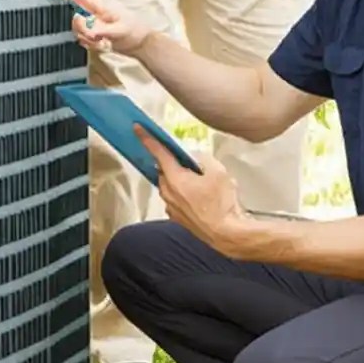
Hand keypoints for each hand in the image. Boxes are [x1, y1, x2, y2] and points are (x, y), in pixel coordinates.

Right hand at [50, 0, 152, 55]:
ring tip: (104, 42)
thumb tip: (87, 29)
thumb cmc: (135, 31)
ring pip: (79, 31)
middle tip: (96, 37)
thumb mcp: (119, 30)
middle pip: (76, 18)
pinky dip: (91, 45)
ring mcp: (95, 24)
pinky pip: (83, 39)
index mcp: (103, 7)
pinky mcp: (95, 34)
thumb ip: (102, 29)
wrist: (141, 43)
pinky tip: (103, 45)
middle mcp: (96, 14)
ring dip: (88, 40)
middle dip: (83, 30)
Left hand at [135, 124, 246, 253]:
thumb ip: (202, 158)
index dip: (147, 138)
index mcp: (175, 178)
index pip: (158, 153)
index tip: (137, 128)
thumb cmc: (222, 204)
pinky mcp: (177, 218)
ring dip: (179, 180)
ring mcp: (171, 207)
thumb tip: (194, 158)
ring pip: (169, 186)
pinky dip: (183, 195)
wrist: (226, 234)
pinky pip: (175, 199)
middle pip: (163, 170)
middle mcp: (168, 193)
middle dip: (173, 164)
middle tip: (189, 162)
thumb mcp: (218, 171)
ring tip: (201, 183)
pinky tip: (201, 198)